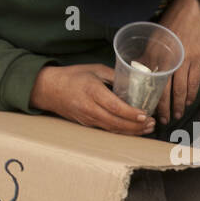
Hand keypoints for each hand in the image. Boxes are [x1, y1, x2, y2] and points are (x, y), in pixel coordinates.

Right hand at [30, 63, 154, 135]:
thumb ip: (114, 75)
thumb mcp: (94, 69)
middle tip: (152, 123)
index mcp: (92, 91)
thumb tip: (134, 81)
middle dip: (136, 126)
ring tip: (147, 128)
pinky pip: (107, 130)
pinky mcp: (87, 124)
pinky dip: (121, 131)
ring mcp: (87, 118)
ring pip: (112, 129)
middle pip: (116, 122)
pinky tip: (132, 129)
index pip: (114, 106)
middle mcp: (89, 108)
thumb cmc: (71, 76)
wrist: (48, 89)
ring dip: (131, 131)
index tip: (145, 115)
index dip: (131, 113)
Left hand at [155, 0, 199, 123]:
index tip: (147, 111)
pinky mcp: (197, 60)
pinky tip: (189, 102)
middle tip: (163, 121)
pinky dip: (191, 95)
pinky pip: (193, 82)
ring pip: (180, 90)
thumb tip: (140, 74)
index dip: (148, 100)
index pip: (148, 84)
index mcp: (152, 55)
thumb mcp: (153, 40)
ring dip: (179, 106)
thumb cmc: (171, 25)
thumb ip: (147, 57)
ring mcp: (183, 61)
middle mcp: (166, 60)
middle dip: (164, 109)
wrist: (193, 11)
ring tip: (177, 115)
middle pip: (164, 92)